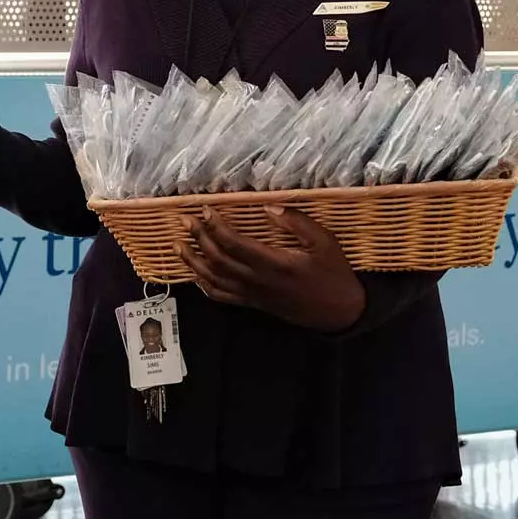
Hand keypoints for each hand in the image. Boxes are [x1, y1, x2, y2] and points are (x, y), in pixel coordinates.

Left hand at [183, 208, 365, 332]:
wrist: (339, 312)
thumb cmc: (333, 274)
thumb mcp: (325, 242)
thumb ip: (297, 222)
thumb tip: (268, 206)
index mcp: (274, 264)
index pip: (234, 244)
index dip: (215, 226)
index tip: (204, 210)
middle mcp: (257, 281)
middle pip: (218, 259)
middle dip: (198, 238)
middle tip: (185, 220)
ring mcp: (253, 295)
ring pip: (214, 279)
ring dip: (193, 262)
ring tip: (178, 245)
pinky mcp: (253, 304)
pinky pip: (222, 296)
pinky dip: (204, 285)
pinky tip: (195, 274)